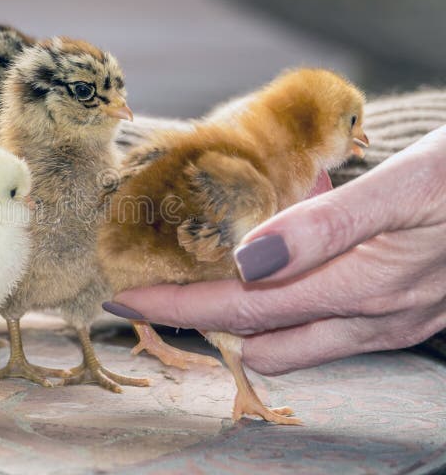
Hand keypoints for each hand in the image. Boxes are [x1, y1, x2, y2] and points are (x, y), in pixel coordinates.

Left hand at [113, 126, 445, 373]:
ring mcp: (389, 322)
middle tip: (149, 287)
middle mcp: (369, 317)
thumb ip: (325, 223)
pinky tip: (267, 278)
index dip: (174, 304)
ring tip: (196, 283)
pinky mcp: (405, 314)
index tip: (121, 294)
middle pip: (254, 333)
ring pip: (289, 342)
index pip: (237, 307)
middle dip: (195, 318)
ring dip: (236, 321)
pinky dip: (280, 315)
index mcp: (358, 285)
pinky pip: (324, 333)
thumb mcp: (405, 184)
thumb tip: (247, 259)